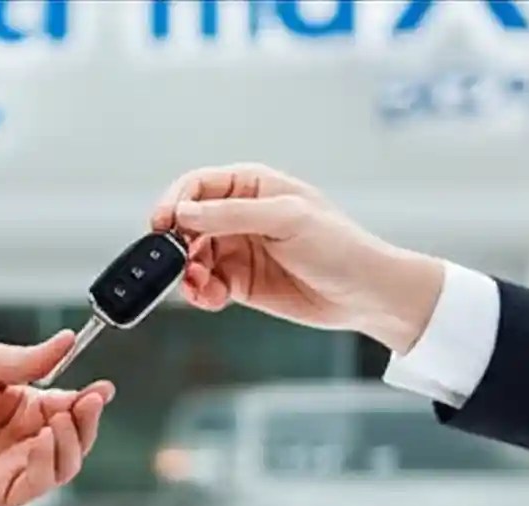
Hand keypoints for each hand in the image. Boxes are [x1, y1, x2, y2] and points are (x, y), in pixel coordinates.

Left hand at [0, 331, 113, 505]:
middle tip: (86, 402)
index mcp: (25, 410)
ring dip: (72, 444)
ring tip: (62, 420)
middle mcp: (23, 441)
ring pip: (63, 466)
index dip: (90, 402)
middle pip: (75, 441)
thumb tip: (67, 341)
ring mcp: (12, 468)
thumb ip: (31, 359)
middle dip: (87, 423)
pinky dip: (47, 464)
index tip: (102, 388)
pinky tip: (42, 440)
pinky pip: (36, 485)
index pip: (71, 410)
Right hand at [151, 163, 446, 353]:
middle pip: (187, 223)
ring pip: (192, 257)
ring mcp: (239, 249)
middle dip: (177, 243)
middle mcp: (240, 215)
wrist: (366, 294)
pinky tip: (209, 298)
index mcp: (253, 186)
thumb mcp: (286, 220)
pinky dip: (200, 293)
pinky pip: (206, 284)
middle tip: (176, 263)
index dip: (174, 202)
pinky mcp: (240, 282)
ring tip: (200, 285)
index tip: (162, 224)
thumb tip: (183, 212)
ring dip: (187, 272)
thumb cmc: (339, 246)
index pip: (197, 185)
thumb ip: (231, 214)